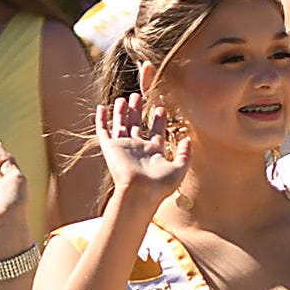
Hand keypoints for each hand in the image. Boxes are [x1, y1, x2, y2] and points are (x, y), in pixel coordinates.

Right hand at [95, 90, 188, 210]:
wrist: (139, 193)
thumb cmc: (159, 185)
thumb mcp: (178, 169)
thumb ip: (185, 154)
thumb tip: (188, 139)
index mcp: (153, 153)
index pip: (156, 132)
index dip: (159, 120)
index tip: (161, 108)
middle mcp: (137, 149)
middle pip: (137, 125)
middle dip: (138, 111)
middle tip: (139, 96)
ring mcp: (123, 148)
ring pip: (121, 125)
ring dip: (122, 112)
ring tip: (126, 98)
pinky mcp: (110, 148)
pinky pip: (103, 131)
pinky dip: (101, 120)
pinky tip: (101, 108)